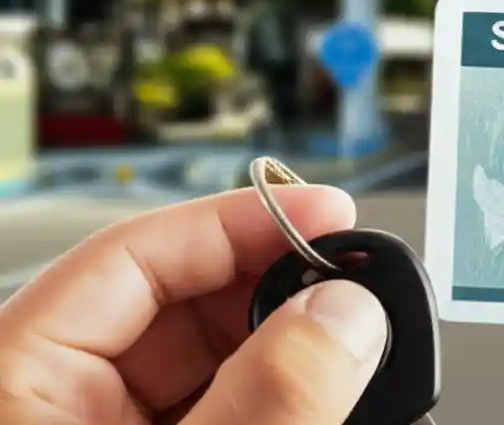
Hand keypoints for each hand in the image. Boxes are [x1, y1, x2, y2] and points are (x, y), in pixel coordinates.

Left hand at [0, 186, 388, 423]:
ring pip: (213, 359)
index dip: (240, 221)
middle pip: (182, 302)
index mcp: (17, 378)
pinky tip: (327, 388)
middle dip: (278, 286)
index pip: (131, 255)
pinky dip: (281, 395)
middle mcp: (59, 398)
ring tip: (353, 342)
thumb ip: (264, 399)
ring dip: (291, 343)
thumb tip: (346, 316)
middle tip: (354, 286)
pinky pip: (225, 408)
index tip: (328, 214)